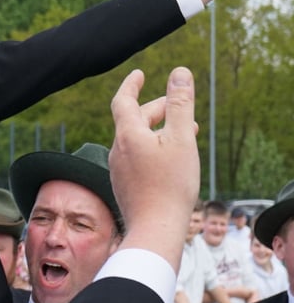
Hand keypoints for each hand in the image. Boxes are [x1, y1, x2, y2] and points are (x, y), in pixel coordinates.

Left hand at [109, 67, 198, 271]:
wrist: (155, 229)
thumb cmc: (171, 184)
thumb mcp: (181, 139)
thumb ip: (180, 105)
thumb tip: (179, 73)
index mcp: (127, 135)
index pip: (123, 100)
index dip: (131, 84)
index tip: (139, 74)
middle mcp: (117, 150)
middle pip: (133, 120)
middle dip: (156, 109)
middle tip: (178, 106)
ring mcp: (119, 169)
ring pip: (137, 140)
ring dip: (158, 130)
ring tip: (184, 131)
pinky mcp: (124, 185)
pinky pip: (137, 158)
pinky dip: (153, 149)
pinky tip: (171, 159)